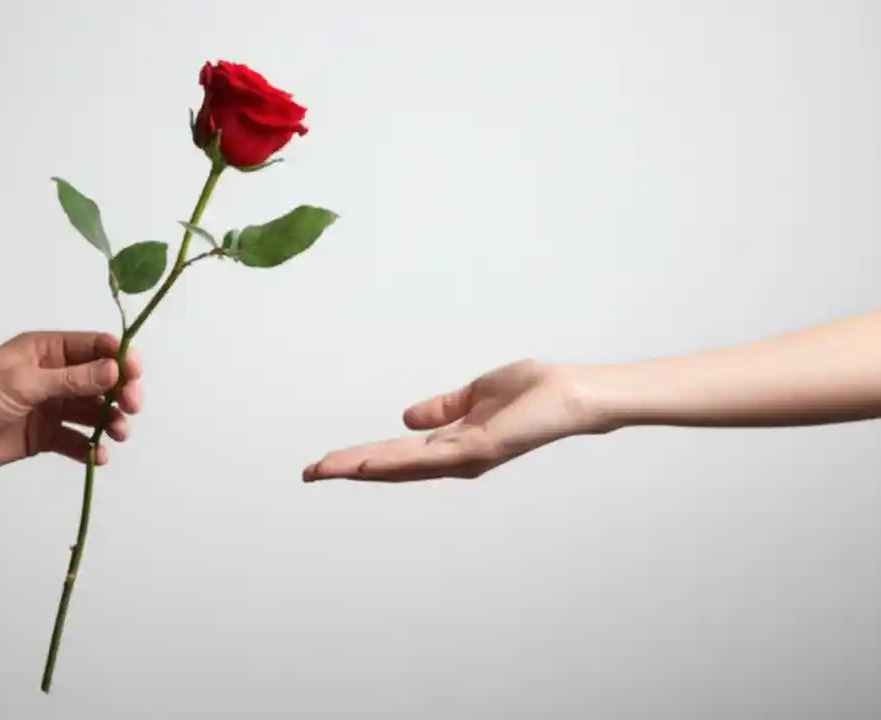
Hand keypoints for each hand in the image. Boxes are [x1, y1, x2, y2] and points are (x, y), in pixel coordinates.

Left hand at [0, 331, 141, 472]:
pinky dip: (90, 449)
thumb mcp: (24, 383)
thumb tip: (114, 370)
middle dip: (121, 393)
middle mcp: (54, 376)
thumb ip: (71, 380)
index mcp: (47, 351)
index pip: (95, 347)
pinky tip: (95, 457)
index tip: (135, 376)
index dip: (120, 359)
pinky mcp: (44, 436)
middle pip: (102, 380)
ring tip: (116, 435)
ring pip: (93, 412)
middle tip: (131, 408)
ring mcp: (50, 407)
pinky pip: (76, 441)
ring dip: (110, 422)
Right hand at [303, 360, 601, 482]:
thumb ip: (442, 409)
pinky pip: (427, 458)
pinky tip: (367, 464)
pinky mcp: (476, 449)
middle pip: (390, 466)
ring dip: (360, 467)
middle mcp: (453, 459)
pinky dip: (395, 462)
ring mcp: (463, 458)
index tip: (326, 463)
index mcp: (452, 446)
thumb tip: (406, 419)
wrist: (571, 394)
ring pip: (401, 466)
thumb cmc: (534, 393)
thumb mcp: (474, 397)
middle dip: (347, 469)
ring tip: (325, 469)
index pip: (396, 455)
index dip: (359, 458)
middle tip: (309, 473)